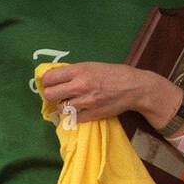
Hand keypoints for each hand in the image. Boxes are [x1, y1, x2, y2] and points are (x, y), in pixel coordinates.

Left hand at [40, 62, 175, 125]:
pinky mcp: (92, 115)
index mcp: (80, 71)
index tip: (52, 83)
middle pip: (50, 94)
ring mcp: (86, 102)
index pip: (49, 78)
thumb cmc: (115, 74)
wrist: (136, 88)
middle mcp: (80, 86)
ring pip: (61, 107)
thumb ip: (75, 72)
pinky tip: (83, 109)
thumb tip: (55, 78)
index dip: (48, 81)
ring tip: (74, 101)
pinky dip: (76, 114)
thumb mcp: (93, 66)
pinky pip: (73, 118)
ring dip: (65, 105)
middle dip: (53, 94)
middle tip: (60, 94)